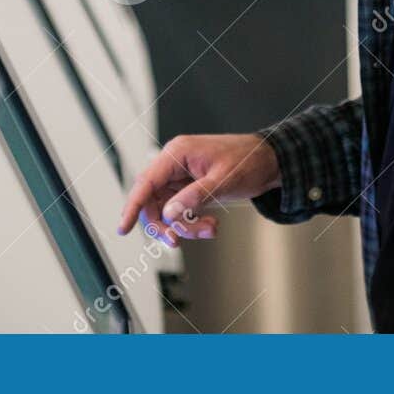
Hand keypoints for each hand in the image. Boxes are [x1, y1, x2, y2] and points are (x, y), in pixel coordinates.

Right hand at [116, 133, 280, 246]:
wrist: (269, 161)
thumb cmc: (249, 160)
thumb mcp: (223, 180)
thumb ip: (194, 197)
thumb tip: (169, 213)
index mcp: (178, 154)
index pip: (146, 182)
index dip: (133, 206)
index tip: (123, 227)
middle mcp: (174, 165)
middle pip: (152, 201)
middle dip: (166, 224)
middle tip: (179, 240)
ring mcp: (181, 177)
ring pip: (166, 211)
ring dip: (184, 226)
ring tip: (209, 228)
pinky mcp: (189, 189)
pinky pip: (180, 212)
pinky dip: (192, 223)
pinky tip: (209, 225)